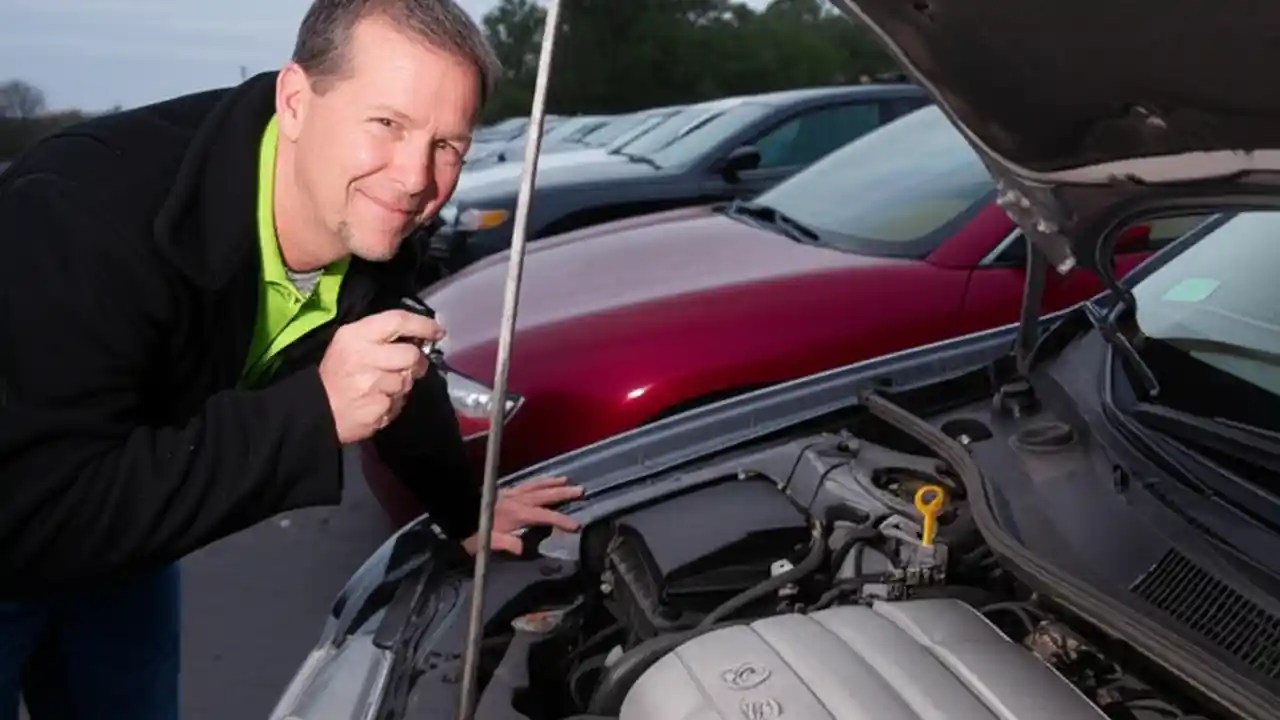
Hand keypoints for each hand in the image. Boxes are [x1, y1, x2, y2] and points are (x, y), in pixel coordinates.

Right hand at [319, 309, 443, 443]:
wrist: (316, 409)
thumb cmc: (336, 371)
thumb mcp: (348, 342)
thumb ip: (380, 335)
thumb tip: (418, 335)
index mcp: (356, 336)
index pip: (398, 321)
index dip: (423, 324)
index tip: (437, 331)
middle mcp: (366, 357)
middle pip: (411, 355)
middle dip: (417, 361)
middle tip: (411, 365)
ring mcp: (373, 385)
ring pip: (407, 381)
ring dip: (402, 383)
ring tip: (382, 385)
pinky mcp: (379, 409)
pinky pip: (400, 403)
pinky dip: (394, 402)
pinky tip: (377, 400)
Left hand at [462, 476, 583, 555]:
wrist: (457, 516)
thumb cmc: (472, 533)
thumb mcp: (487, 543)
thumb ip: (505, 543)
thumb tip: (522, 548)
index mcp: (515, 514)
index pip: (543, 516)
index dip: (560, 520)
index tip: (576, 526)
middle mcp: (516, 501)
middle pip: (543, 495)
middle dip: (562, 494)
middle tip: (580, 490)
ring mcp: (510, 495)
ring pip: (535, 486)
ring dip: (551, 484)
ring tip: (566, 480)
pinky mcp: (504, 492)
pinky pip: (526, 484)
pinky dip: (537, 481)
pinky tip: (541, 482)